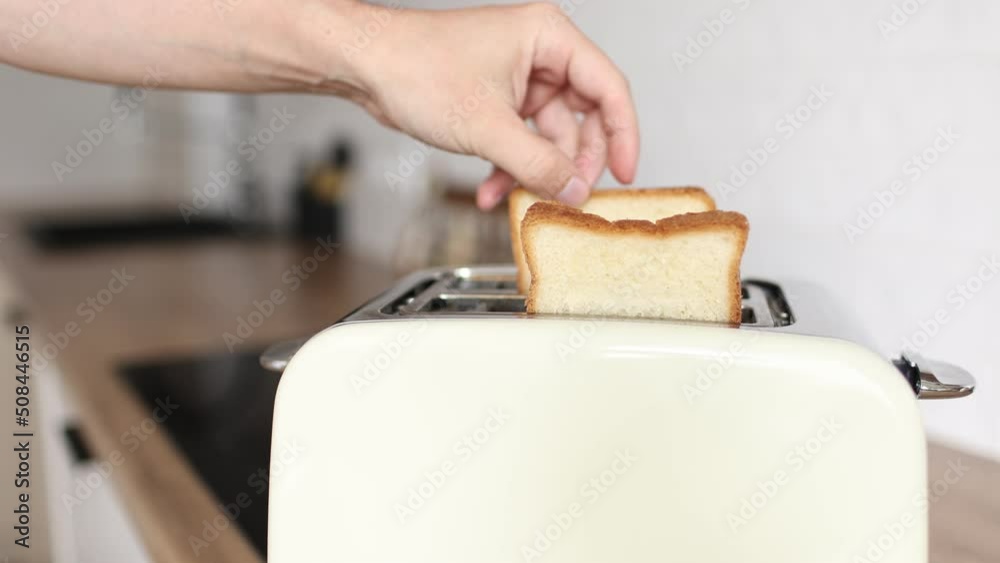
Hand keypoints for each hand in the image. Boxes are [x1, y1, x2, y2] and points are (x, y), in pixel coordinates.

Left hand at [334, 2, 638, 208]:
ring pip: (549, 135)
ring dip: (532, 171)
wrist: (365, 67)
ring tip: (517, 197)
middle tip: (570, 195)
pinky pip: (521, 140)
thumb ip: (537, 163)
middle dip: (571, 162)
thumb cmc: (415, 67)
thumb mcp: (486, 127)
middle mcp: (539, 53)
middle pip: (582, 116)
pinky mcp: (498, 99)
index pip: (608, 88)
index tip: (627, 173)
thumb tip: (575, 191)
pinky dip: (510, 167)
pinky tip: (491, 190)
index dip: (623, 135)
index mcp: (548, 37)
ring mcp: (518, 77)